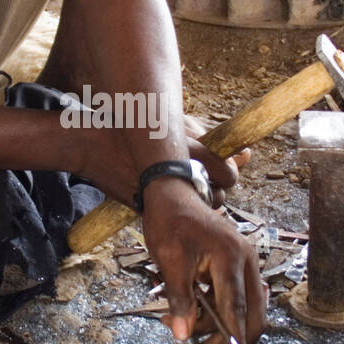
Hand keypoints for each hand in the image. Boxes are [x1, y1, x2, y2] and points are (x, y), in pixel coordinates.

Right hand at [75, 126, 243, 212]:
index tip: (219, 170)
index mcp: (192, 151)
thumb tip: (247, 154)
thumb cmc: (138, 127)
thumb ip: (214, 140)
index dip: (227, 174)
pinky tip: (165, 194)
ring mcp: (165, 195)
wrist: (95, 144)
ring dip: (197, 203)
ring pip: (199, 211)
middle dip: (213, 190)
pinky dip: (176, 209)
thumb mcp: (179, 125)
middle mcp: (181, 175)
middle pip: (219, 197)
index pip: (229, 175)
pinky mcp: (148, 209)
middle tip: (197, 179)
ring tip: (181, 187)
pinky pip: (176, 217)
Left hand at [140, 181, 268, 343]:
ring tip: (176, 343)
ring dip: (212, 335)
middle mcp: (246, 263)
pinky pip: (230, 305)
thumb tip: (183, 334)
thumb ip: (179, 297)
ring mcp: (243, 267)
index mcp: (231, 258)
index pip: (238, 310)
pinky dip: (209, 320)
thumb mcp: (169, 259)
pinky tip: (182, 322)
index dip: (234, 343)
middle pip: (249, 319)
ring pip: (239, 315)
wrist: (172, 193)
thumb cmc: (170, 221)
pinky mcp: (234, 271)